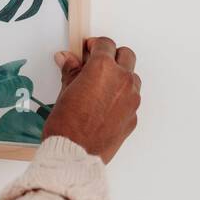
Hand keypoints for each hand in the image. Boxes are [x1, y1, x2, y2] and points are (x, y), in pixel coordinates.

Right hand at [42, 37, 140, 162]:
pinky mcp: (133, 117)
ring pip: (132, 78)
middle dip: (112, 56)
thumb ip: (71, 72)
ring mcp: (131, 99)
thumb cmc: (67, 125)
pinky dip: (121, 99)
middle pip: (126, 55)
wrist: (75, 154)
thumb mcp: (65, 92)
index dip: (94, 45)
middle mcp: (122, 80)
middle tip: (96, 64)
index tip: (87, 50)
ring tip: (101, 88)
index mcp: (103, 68)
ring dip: (120, 77)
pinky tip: (105, 107)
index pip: (105, 44)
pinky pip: (131, 100)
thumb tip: (67, 59)